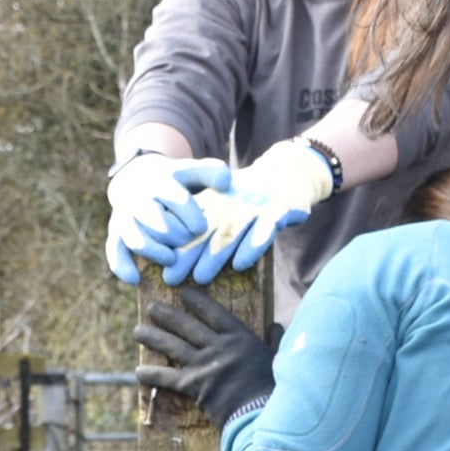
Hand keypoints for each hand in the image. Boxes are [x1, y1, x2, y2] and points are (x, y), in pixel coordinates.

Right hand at [105, 152, 232, 285]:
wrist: (137, 179)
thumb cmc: (173, 181)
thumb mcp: (190, 172)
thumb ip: (210, 172)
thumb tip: (227, 182)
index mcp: (160, 184)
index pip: (176, 199)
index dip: (190, 215)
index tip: (201, 228)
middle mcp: (139, 201)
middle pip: (157, 222)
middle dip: (176, 235)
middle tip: (189, 241)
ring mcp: (125, 218)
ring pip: (136, 239)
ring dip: (156, 252)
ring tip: (171, 260)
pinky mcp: (116, 234)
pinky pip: (114, 251)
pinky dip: (123, 266)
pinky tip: (136, 280)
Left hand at [132, 284, 275, 425]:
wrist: (260, 413)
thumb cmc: (273, 387)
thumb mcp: (276, 359)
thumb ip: (274, 340)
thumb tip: (278, 325)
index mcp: (239, 337)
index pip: (214, 313)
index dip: (197, 301)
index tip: (183, 292)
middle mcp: (218, 347)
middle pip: (187, 326)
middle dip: (167, 315)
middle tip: (152, 308)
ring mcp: (204, 365)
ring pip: (173, 347)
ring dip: (153, 338)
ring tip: (137, 330)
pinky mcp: (194, 387)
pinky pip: (168, 378)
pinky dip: (152, 374)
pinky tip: (138, 371)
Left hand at [182, 137, 332, 283]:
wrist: (288, 172)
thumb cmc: (248, 197)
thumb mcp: (222, 202)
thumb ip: (201, 223)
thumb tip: (170, 254)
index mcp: (214, 201)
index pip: (190, 225)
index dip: (175, 245)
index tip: (161, 268)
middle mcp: (231, 204)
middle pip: (205, 231)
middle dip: (187, 255)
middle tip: (171, 278)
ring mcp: (254, 208)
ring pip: (230, 232)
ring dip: (214, 255)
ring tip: (200, 277)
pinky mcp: (278, 212)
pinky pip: (264, 230)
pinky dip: (253, 246)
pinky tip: (241, 264)